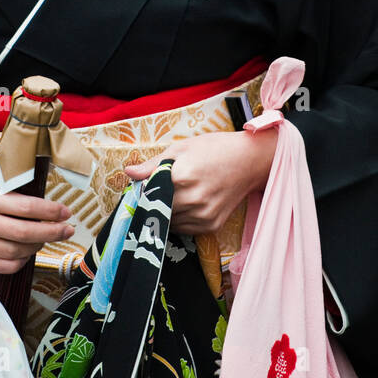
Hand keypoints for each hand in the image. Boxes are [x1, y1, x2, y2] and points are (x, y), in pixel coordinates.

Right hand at [0, 159, 72, 274]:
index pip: (25, 208)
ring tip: (47, 237)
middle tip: (66, 229)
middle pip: (22, 233)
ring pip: (13, 251)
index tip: (65, 212)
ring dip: (37, 247)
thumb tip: (45, 174)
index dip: (50, 212)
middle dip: (51, 232)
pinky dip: (18, 262)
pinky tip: (27, 252)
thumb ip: (13, 172)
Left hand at [124, 130, 277, 235]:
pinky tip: (188, 204)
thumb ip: (153, 164)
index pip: (148, 194)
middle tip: (160, 191)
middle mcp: (191, 200)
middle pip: (157, 210)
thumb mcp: (181, 149)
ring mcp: (203, 215)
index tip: (143, 188)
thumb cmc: (214, 149)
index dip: (143, 192)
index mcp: (180, 177)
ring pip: (169, 222)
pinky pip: (185, 229)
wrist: (248, 161)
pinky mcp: (211, 226)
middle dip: (154, 203)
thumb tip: (128, 172)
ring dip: (167, 213)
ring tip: (177, 195)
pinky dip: (180, 220)